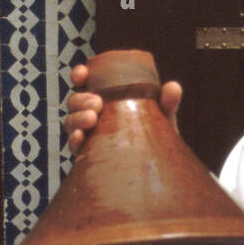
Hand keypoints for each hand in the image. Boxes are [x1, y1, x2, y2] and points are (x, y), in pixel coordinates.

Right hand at [64, 62, 182, 152]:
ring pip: (70, 122)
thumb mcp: (162, 118)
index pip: (85, 83)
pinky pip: (74, 147)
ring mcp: (87, 136)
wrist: (157, 169)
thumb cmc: (155, 137)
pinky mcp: (87, 156)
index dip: (78, 75)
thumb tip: (173, 87)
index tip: (81, 75)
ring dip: (77, 118)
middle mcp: (92, 116)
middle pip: (74, 102)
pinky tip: (81, 138)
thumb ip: (167, 103)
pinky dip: (74, 140)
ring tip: (92, 118)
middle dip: (81, 99)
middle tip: (98, 103)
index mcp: (105, 100)